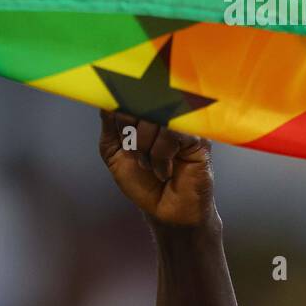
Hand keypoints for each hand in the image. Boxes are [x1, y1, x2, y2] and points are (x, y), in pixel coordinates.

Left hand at [98, 110, 215, 227]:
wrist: (165, 210)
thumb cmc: (142, 182)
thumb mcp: (115, 154)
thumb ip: (110, 128)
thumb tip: (106, 103)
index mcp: (145, 112)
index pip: (129, 95)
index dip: (119, 114)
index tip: (120, 135)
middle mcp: (165, 112)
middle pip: (141, 102)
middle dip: (130, 132)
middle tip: (134, 156)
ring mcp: (183, 122)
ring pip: (156, 116)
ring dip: (144, 146)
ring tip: (149, 166)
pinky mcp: (199, 135)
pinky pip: (174, 131)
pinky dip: (161, 154)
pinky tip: (164, 171)